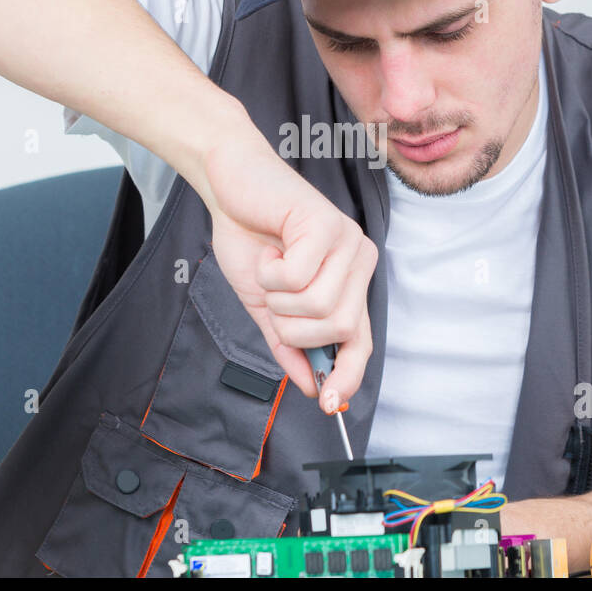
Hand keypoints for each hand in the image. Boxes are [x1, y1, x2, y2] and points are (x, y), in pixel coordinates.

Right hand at [198, 129, 377, 410]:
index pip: (362, 341)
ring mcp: (348, 240)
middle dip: (293, 327)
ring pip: (319, 306)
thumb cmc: (251, 239)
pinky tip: (270, 249)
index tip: (328, 403)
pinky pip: (298, 278)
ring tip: (270, 267)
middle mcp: (360, 260)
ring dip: (279, 298)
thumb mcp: (268, 307)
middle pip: (338, 328)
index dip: (347, 375)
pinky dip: (270, 273)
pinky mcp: (326, 224)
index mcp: (352, 281)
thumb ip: (289, 346)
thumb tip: (312, 389)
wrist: (228, 188)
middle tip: (273, 297)